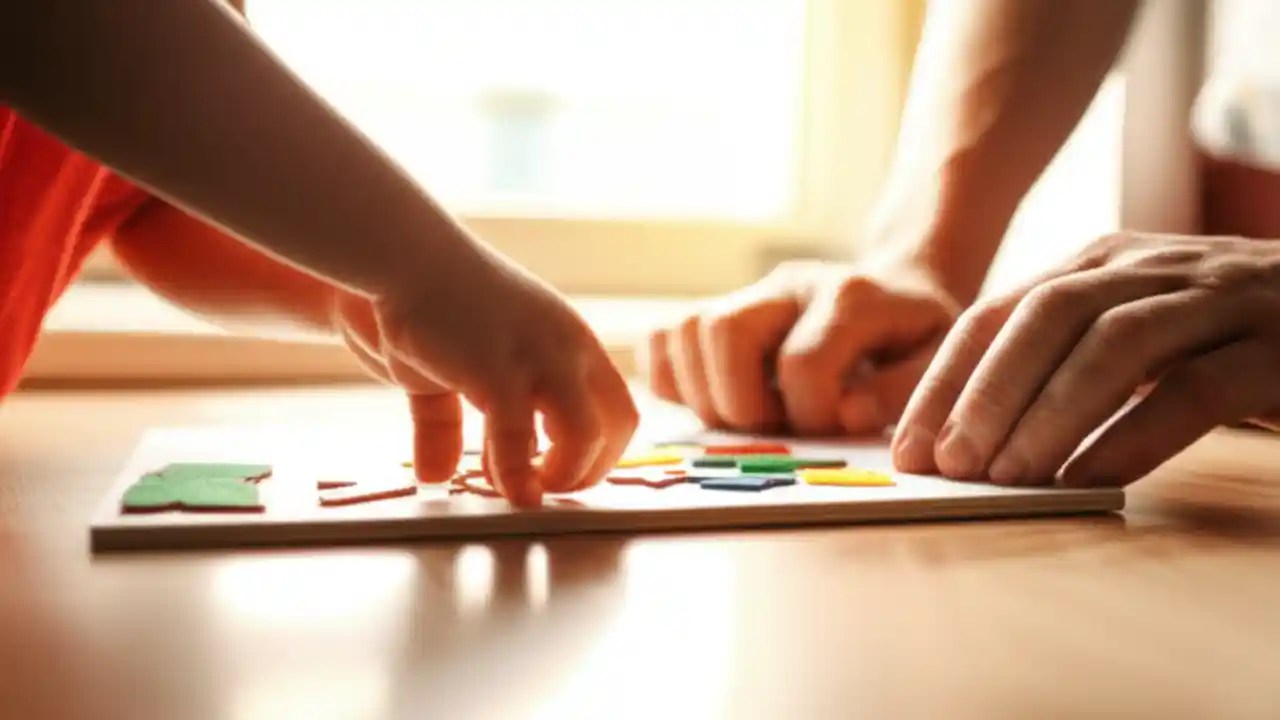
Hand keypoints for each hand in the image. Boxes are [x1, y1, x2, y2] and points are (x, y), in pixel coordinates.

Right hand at [334, 254, 637, 506]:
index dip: (600, 451)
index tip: (561, 475)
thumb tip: (437, 473)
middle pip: (620, 422)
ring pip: (586, 435)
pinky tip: (503, 490)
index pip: (617, 405)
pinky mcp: (499, 370)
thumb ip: (446, 422)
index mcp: (570, 340)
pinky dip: (516, 475)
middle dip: (594, 469)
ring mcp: (539, 357)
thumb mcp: (447, 370)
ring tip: (530, 495)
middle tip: (554, 491)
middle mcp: (569, 347)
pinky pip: (521, 439)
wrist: (403, 254)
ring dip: (565, 476)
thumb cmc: (426, 304)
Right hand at [641, 259, 958, 434]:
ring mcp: (748, 295)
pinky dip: (672, 378)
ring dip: (702, 392)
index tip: (833, 428)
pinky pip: (663, 338)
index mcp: (851, 297)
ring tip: (745, 418)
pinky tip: (713, 401)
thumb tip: (843, 413)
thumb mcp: (938, 362)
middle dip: (739, 401)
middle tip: (773, 428)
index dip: (810, 414)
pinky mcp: (719, 309)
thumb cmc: (918, 337)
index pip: (801, 362)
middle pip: (723, 330)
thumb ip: (900, 392)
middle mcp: (789, 286)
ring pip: (685, 329)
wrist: (901, 288)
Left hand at [892, 232, 1279, 486]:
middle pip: (1047, 316)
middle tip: (948, 465)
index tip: (908, 447)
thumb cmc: (1228, 337)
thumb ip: (1063, 358)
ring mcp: (1224, 299)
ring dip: (1048, 413)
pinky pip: (1197, 388)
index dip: (945, 380)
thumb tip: (964, 427)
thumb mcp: (1136, 331)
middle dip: (985, 393)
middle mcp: (1157, 266)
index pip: (1000, 311)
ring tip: (1006, 476)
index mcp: (1105, 262)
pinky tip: (1090, 479)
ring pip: (1115, 344)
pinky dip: (1135, 434)